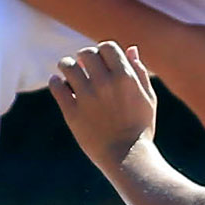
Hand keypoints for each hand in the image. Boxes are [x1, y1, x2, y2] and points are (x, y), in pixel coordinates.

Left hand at [49, 42, 159, 168]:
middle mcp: (105, 83)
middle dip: (84, 58)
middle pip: (86, 53)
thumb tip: (130, 49)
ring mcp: (87, 97)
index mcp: (125, 77)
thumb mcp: (148, 98)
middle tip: (83, 67)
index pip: (107, 46)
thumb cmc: (140, 127)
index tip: (100, 61)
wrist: (127, 157)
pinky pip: (56, 85)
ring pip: (67, 65)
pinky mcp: (72, 112)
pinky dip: (56, 82)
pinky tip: (60, 85)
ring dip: (67, 66)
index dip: (102, 51)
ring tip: (69, 74)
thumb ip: (140, 71)